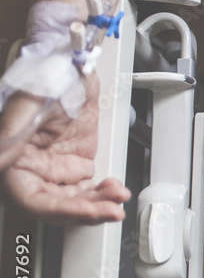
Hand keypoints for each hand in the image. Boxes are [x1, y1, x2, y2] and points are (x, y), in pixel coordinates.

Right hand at [0, 74, 129, 224]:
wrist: (70, 65)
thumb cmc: (44, 79)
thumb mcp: (27, 108)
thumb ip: (9, 139)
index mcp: (13, 161)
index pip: (33, 200)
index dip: (59, 210)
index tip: (85, 211)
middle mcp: (34, 169)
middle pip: (58, 205)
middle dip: (87, 212)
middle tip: (111, 211)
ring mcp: (57, 167)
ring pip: (76, 200)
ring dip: (100, 204)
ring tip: (118, 197)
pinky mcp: (77, 162)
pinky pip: (90, 187)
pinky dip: (105, 191)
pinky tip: (116, 188)